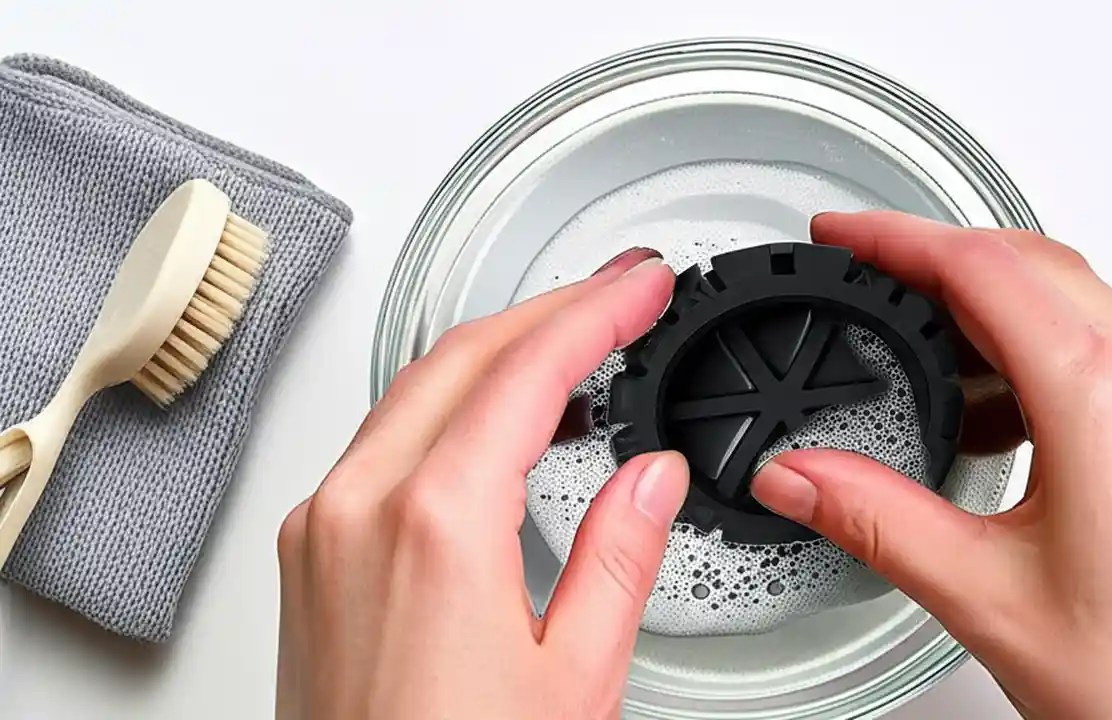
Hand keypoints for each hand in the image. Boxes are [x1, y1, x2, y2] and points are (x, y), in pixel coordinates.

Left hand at [275, 249, 688, 719]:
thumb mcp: (575, 680)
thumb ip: (617, 558)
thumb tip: (649, 477)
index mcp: (435, 524)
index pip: (527, 370)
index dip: (596, 310)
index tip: (642, 284)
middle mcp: (358, 507)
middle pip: (461, 355)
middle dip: (548, 308)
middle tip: (619, 290)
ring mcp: (321, 527)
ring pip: (413, 388)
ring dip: (497, 351)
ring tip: (575, 343)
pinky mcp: (309, 553)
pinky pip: (381, 440)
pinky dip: (448, 406)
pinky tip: (496, 419)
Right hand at [751, 212, 1111, 718]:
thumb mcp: (985, 593)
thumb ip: (872, 518)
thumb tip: (794, 476)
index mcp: (1106, 395)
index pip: (982, 268)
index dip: (895, 239)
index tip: (840, 235)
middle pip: (1028, 262)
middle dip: (935, 259)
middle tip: (860, 274)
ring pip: (1069, 296)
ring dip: (986, 305)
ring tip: (913, 349)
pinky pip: (1104, 342)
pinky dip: (1033, 346)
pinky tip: (988, 407)